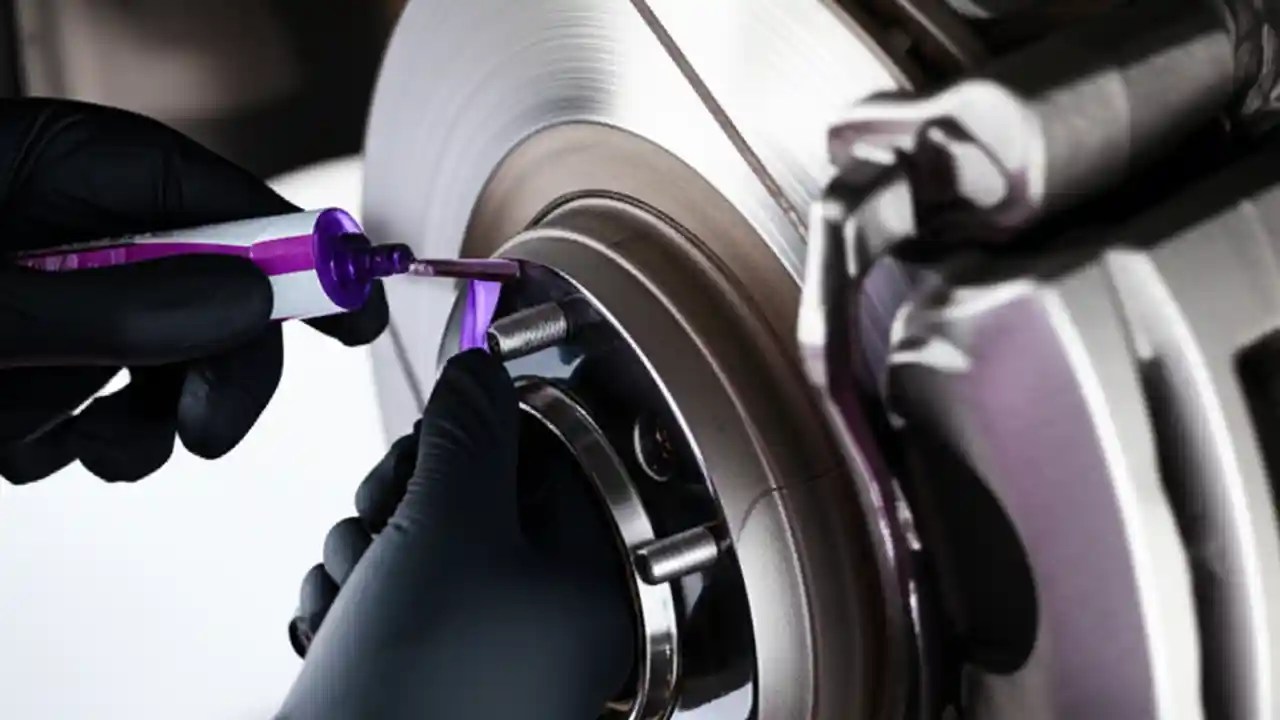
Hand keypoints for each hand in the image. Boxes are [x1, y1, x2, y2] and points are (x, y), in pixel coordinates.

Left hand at [0, 99, 387, 482]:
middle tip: (203, 431)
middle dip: (213, 373)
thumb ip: (114, 308)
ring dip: (126, 426)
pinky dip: (61, 438)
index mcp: (74, 166)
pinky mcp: (31, 350)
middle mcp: (76, 226)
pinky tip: (16, 428)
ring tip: (67, 440)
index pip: (229, 203)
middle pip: (210, 298)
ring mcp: (56, 291)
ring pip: (153, 366)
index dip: (307, 259)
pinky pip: (87, 406)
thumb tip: (248, 309)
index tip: (359, 319)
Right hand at [277, 350, 634, 719]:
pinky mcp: (420, 674)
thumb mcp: (447, 528)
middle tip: (382, 521)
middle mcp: (543, 624)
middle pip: (471, 499)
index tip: (432, 434)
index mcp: (586, 587)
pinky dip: (348, 601)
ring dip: (363, 553)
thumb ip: (468, 432)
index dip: (480, 433)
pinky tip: (337, 630)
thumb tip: (479, 363)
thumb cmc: (414, 688)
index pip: (547, 462)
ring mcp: (479, 653)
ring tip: (355, 596)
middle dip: (403, 499)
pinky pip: (382, 598)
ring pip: (414, 544)